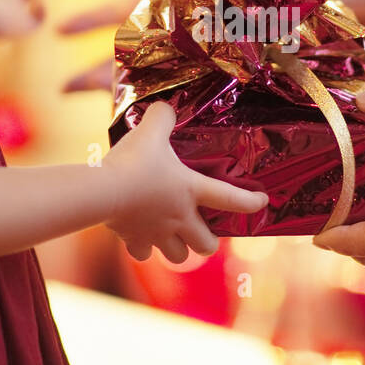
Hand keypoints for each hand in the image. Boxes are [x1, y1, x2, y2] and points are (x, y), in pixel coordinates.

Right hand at [102, 101, 268, 263]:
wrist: (102, 192)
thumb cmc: (133, 161)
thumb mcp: (150, 131)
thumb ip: (161, 117)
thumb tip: (165, 107)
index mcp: (191, 190)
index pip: (230, 198)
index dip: (250, 202)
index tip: (262, 203)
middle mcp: (179, 218)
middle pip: (206, 245)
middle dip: (209, 242)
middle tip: (205, 231)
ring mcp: (157, 233)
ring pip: (178, 256)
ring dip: (179, 249)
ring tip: (173, 237)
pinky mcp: (134, 241)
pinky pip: (143, 253)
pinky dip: (144, 248)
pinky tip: (140, 237)